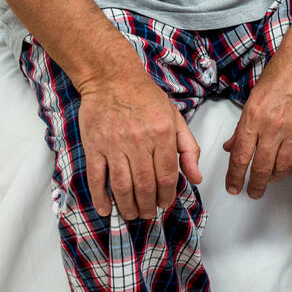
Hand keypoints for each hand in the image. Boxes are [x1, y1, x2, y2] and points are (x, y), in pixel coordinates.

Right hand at [77, 69, 201, 221]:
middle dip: (148, 206)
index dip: (167, 196)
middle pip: (144, 186)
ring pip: (122, 187)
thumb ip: (189, 149)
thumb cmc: (145, 97)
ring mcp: (114, 145)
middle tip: (148, 213)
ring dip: (128, 207)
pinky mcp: (94, 146)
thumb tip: (196, 178)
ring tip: (132, 214)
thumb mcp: (175, 118)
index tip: (165, 203)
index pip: (166, 176)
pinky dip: (100, 198)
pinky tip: (106, 209)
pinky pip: (96, 178)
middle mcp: (139, 141)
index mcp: (162, 133)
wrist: (112, 78)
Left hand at [222, 40, 291, 198]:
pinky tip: (291, 171)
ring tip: (272, 179)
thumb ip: (243, 125)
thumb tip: (232, 146)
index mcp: (253, 116)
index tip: (234, 187)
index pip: (240, 156)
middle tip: (253, 191)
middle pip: (261, 168)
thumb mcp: (254, 96)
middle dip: (255, 185)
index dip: (235, 177)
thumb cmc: (281, 71)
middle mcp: (272, 126)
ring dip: (275, 178)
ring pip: (282, 168)